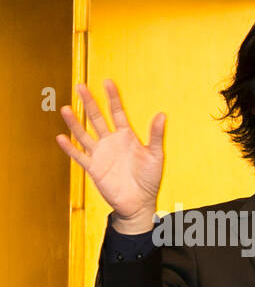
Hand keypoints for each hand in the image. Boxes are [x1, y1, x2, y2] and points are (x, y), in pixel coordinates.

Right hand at [56, 80, 165, 233]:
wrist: (140, 203)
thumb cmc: (149, 180)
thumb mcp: (155, 155)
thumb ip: (155, 135)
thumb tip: (162, 115)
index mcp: (127, 137)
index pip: (117, 112)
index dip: (112, 98)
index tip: (107, 82)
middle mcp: (111, 142)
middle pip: (97, 118)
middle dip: (89, 102)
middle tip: (80, 86)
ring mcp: (101, 154)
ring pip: (84, 134)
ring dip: (75, 122)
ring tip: (66, 109)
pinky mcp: (94, 167)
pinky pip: (79, 155)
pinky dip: (70, 147)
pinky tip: (61, 137)